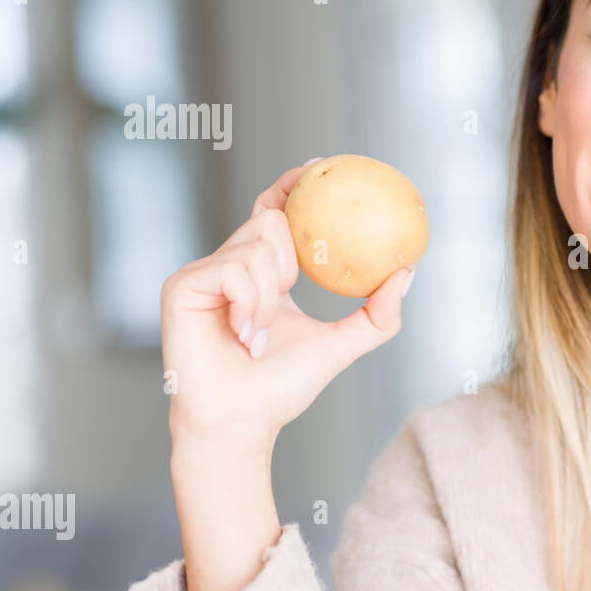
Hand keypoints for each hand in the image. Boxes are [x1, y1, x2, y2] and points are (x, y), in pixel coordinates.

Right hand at [161, 159, 417, 451]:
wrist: (240, 423)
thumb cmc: (281, 390)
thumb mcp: (340, 346)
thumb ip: (376, 315)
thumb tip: (408, 272)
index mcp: (261, 274)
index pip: (275, 213)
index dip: (292, 185)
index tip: (318, 167)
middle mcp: (229, 266)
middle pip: (271, 222)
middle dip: (292, 260)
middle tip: (288, 294)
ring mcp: (202, 274)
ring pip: (257, 245)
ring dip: (271, 295)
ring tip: (256, 335)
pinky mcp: (181, 285)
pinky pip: (234, 268)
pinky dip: (250, 303)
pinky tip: (242, 335)